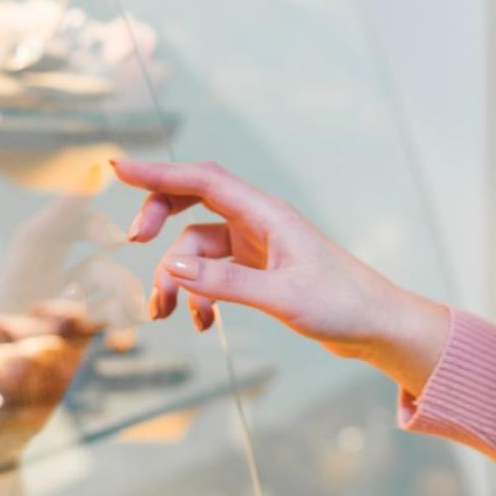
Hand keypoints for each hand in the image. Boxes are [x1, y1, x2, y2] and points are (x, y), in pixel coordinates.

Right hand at [115, 158, 449, 396]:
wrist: (376, 327)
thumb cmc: (342, 305)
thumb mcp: (281, 296)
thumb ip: (226, 282)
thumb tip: (175, 267)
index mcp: (267, 213)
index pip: (203, 180)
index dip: (159, 172)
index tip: (118, 168)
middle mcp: (258, 222)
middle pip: (193, 203)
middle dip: (159, 219)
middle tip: (134, 243)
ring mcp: (256, 245)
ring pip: (197, 248)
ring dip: (177, 277)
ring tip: (165, 313)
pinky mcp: (258, 270)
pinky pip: (211, 273)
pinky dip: (199, 295)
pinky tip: (202, 322)